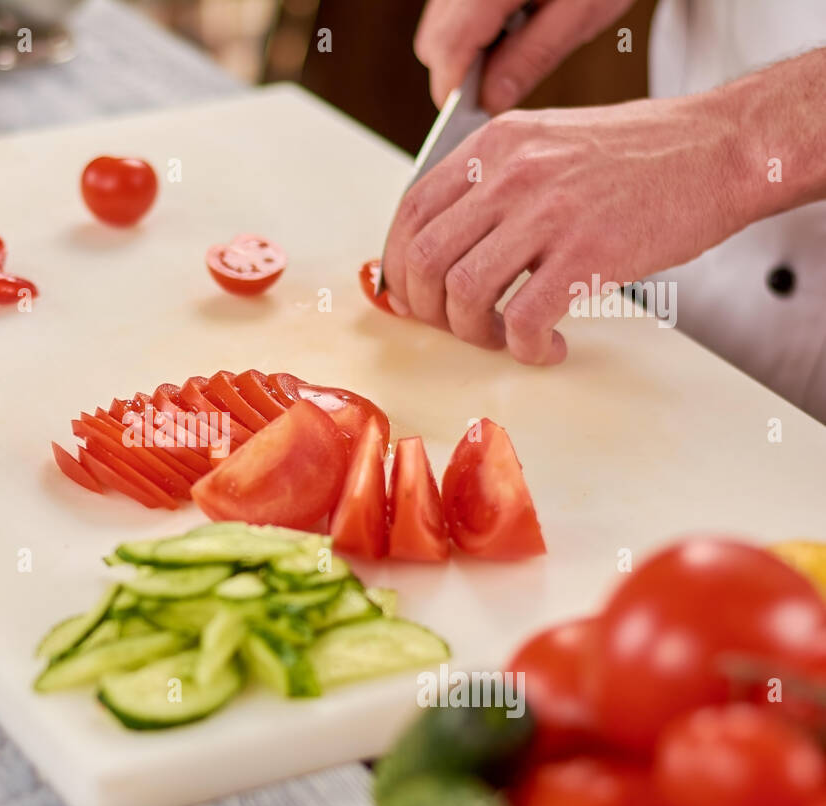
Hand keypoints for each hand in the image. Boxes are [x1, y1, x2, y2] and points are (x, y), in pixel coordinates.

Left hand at [379, 96, 747, 363]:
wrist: (720, 148)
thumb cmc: (638, 156)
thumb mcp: (545, 143)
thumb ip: (491, 185)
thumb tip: (439, 248)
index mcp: (494, 147)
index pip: (411, 214)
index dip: (399, 269)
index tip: (414, 298)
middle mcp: (511, 173)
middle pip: (424, 260)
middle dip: (428, 311)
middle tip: (457, 327)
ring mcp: (548, 212)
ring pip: (464, 292)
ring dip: (475, 333)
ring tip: (505, 337)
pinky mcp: (588, 253)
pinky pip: (525, 320)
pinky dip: (527, 349)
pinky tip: (548, 347)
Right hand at [416, 0, 636, 112]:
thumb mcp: (583, 9)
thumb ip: (534, 56)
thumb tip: (491, 101)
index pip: (448, 48)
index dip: (454, 92)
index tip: (471, 121)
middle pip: (434, 40)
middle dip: (459, 74)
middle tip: (502, 86)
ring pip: (439, 26)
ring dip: (466, 50)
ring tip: (515, 45)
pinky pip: (452, 8)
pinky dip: (472, 27)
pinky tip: (510, 23)